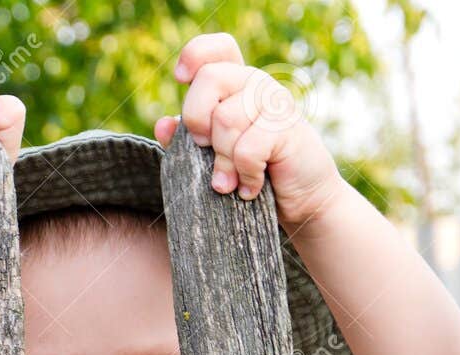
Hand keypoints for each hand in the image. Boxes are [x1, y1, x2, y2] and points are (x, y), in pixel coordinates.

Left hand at [153, 33, 343, 228]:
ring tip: (230, 181)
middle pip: (209, 77)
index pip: (217, 48)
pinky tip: (251, 186)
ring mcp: (274, 101)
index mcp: (233, 85)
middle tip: (205, 148)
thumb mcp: (210, 157)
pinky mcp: (288, 126)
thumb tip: (163, 124)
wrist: (296, 200)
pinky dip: (245, 175)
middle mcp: (254, 84)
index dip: (195, 55)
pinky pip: (247, 150)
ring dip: (222, 162)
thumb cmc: (248, 175)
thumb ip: (184, 140)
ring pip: (225, 119)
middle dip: (196, 120)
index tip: (181, 79)